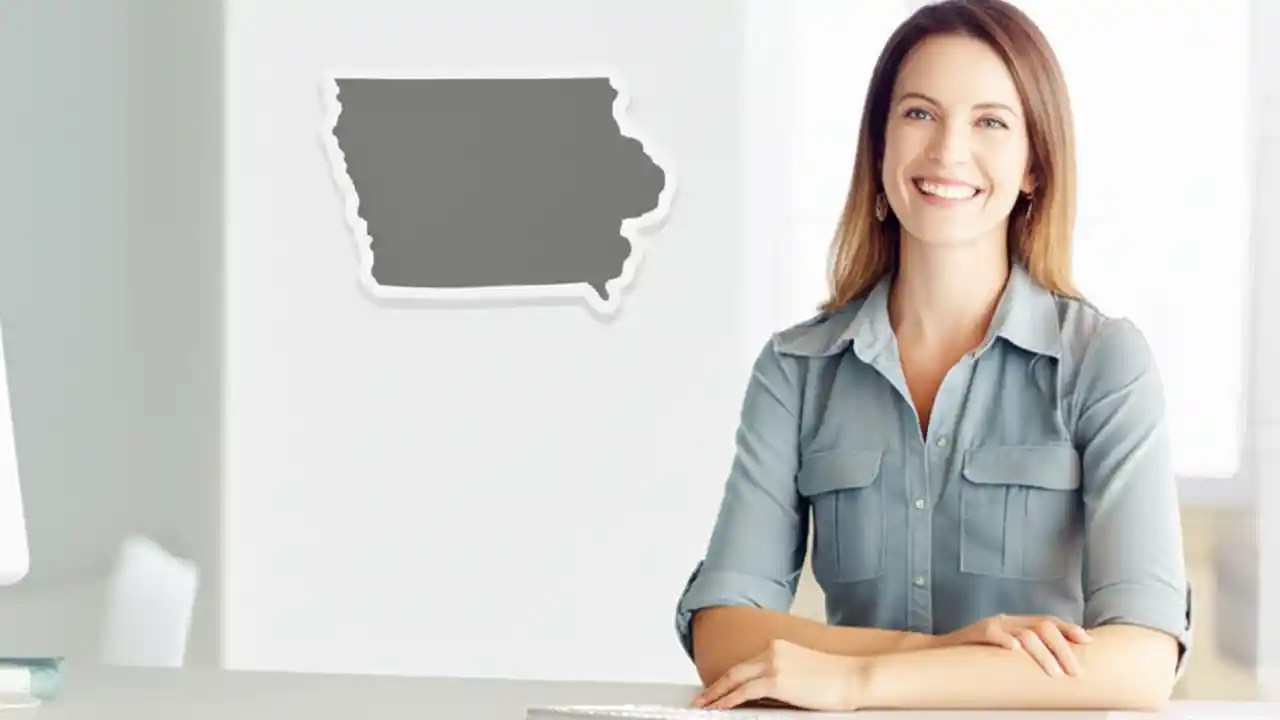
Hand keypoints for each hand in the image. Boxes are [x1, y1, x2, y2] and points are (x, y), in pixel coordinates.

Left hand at [690, 638, 866, 710]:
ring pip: (734, 680)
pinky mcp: (777, 679)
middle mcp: (773, 651)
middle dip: (714, 686)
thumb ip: (783, 677)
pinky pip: (743, 692)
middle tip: (699, 699)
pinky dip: (728, 700)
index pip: (746, 664)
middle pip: (734, 670)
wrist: (856, 676)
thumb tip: (767, 693)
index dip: (728, 678)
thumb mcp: (805, 673)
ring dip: (715, 694)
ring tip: (702, 706)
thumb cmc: (838, 679)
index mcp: (779, 646)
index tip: (715, 689)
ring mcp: (774, 664)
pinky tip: (718, 709)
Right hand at [938, 614, 1092, 676]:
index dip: (1070, 629)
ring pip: (1024, 633)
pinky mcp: (975, 633)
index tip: (1088, 641)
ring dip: (1043, 654)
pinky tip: (1014, 650)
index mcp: (1018, 623)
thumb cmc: (977, 655)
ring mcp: (992, 625)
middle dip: (1063, 649)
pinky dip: (1005, 641)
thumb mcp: (1006, 651)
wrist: (939, 651)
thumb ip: (1026, 652)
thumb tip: (1057, 667)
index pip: (1049, 620)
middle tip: (1074, 672)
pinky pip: (992, 633)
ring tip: (1054, 673)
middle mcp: (1009, 620)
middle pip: (1043, 627)